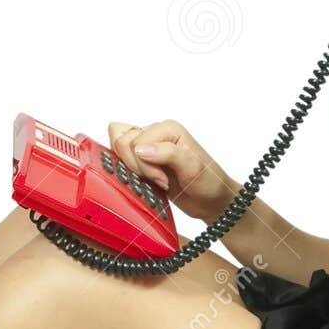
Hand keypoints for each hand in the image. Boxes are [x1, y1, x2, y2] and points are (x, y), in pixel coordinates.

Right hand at [107, 118, 235, 223]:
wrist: (211, 200)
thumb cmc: (208, 182)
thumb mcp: (193, 168)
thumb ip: (168, 154)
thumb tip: (141, 149)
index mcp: (167, 128)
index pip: (135, 141)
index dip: (145, 164)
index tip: (163, 178)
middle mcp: (155, 133)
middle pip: (122, 142)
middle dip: (138, 167)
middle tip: (159, 178)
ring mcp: (146, 147)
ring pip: (117, 148)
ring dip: (132, 170)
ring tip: (153, 179)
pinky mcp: (141, 160)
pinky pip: (119, 159)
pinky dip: (127, 172)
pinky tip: (145, 181)